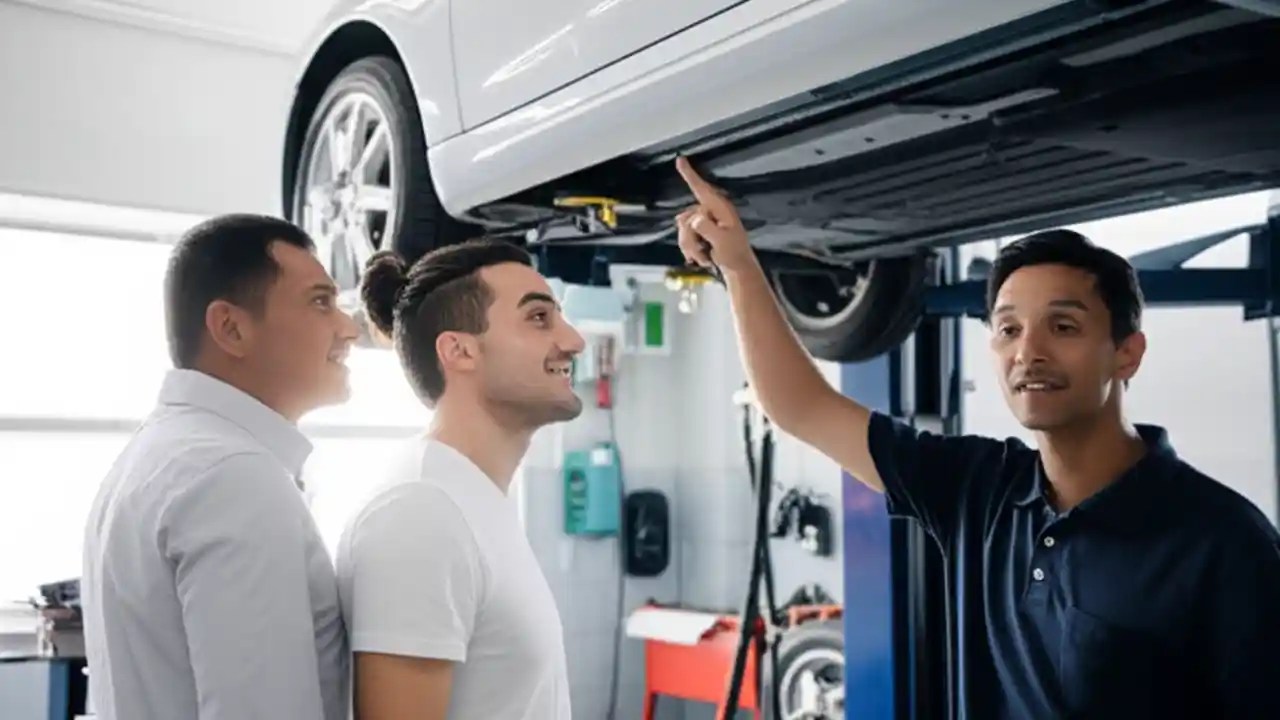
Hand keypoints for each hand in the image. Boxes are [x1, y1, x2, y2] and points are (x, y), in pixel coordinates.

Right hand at [675, 156, 756, 274]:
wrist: (737, 269)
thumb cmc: (735, 254)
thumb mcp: (722, 241)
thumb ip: (707, 228)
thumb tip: (694, 220)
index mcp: (720, 209)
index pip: (701, 188)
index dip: (690, 174)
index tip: (680, 159)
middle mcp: (711, 212)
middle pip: (687, 217)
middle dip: (690, 238)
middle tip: (703, 253)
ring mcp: (705, 222)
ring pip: (683, 229)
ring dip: (690, 246)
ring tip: (704, 257)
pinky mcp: (701, 231)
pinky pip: (684, 236)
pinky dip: (690, 249)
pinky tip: (701, 258)